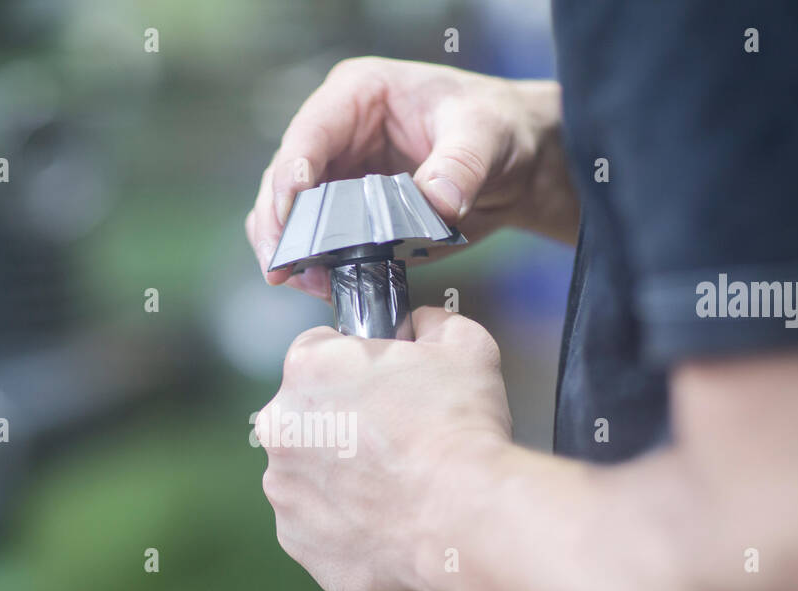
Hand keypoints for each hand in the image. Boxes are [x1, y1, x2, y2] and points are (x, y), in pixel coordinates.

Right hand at [245, 57, 576, 297]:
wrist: (518, 164)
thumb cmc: (499, 128)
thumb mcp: (486, 135)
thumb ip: (461, 165)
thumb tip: (436, 201)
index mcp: (359, 96)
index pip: (309, 133)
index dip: (291, 174)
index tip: (287, 212)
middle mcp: (337, 135)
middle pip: (284, 180)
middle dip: (279, 226)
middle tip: (282, 267)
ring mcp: (337, 178)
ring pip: (288, 216)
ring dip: (289, 252)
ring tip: (306, 283)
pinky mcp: (347, 217)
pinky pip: (315, 243)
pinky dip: (314, 268)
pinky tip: (325, 288)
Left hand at [256, 307, 512, 590]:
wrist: (464, 519)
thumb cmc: (461, 429)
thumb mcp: (463, 345)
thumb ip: (429, 322)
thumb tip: (419, 323)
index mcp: (308, 369)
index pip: (318, 352)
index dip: (355, 367)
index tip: (384, 389)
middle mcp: (280, 427)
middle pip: (307, 417)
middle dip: (343, 425)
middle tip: (395, 442)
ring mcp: (283, 489)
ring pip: (309, 474)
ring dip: (342, 477)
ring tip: (396, 488)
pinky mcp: (297, 540)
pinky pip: (318, 525)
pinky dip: (346, 525)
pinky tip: (389, 523)